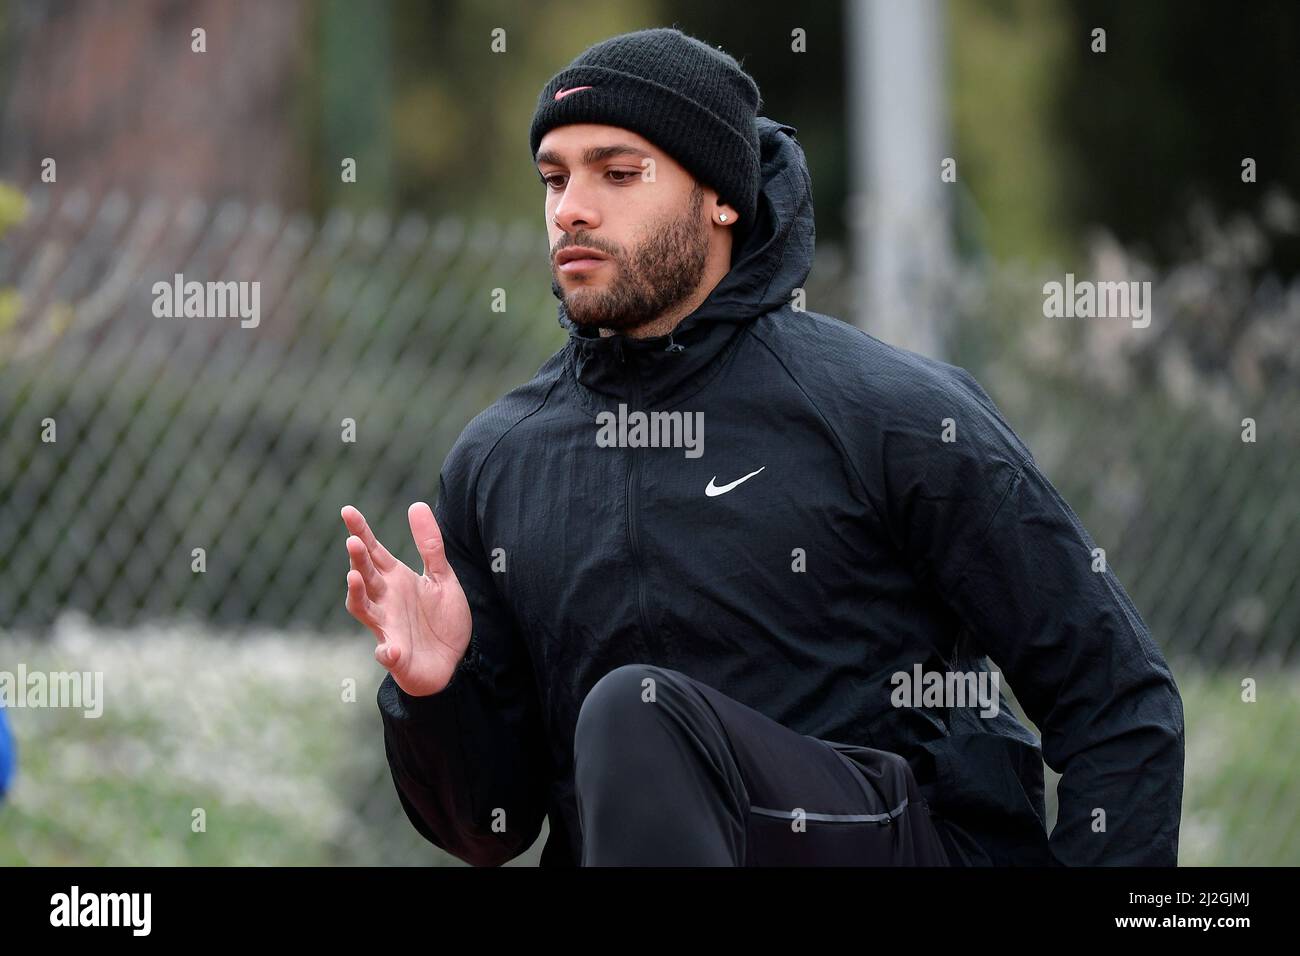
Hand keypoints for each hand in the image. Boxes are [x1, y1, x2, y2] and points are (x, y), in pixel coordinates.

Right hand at [341, 502, 472, 696]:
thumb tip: (416, 504)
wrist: (454, 661)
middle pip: (366, 576)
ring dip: (357, 595)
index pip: (374, 552)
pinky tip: (390, 649)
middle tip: (353, 542)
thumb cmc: (441, 619)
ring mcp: (388, 628)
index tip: (347, 510)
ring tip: (354, 578)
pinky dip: (387, 652)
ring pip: (364, 610)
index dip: (361, 531)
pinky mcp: (397, 656)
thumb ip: (429, 545)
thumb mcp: (441, 577)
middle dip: (358, 560)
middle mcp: (385, 601)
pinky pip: (388, 654)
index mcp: (395, 580)